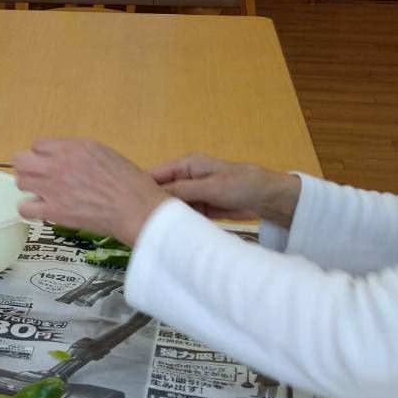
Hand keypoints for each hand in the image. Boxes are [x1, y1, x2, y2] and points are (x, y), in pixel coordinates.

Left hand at [13, 138, 169, 244]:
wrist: (136, 208)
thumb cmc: (130, 183)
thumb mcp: (105, 154)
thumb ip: (80, 153)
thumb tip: (65, 158)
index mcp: (75, 147)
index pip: (39, 144)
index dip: (42, 155)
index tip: (50, 164)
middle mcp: (59, 164)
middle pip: (21, 160)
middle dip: (28, 168)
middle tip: (40, 178)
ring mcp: (54, 187)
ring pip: (20, 182)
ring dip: (30, 188)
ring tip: (43, 195)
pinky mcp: (54, 210)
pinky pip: (24, 208)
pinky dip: (30, 210)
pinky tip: (42, 211)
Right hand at [148, 153, 300, 226]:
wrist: (271, 199)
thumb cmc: (242, 184)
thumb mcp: (210, 186)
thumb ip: (182, 191)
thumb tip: (153, 196)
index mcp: (187, 165)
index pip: (156, 174)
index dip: (140, 186)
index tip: (126, 203)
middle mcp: (187, 178)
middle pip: (163, 192)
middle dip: (153, 205)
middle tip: (137, 221)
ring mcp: (195, 194)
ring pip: (173, 206)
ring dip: (168, 216)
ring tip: (151, 230)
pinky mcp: (203, 208)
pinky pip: (186, 215)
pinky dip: (181, 222)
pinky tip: (170, 232)